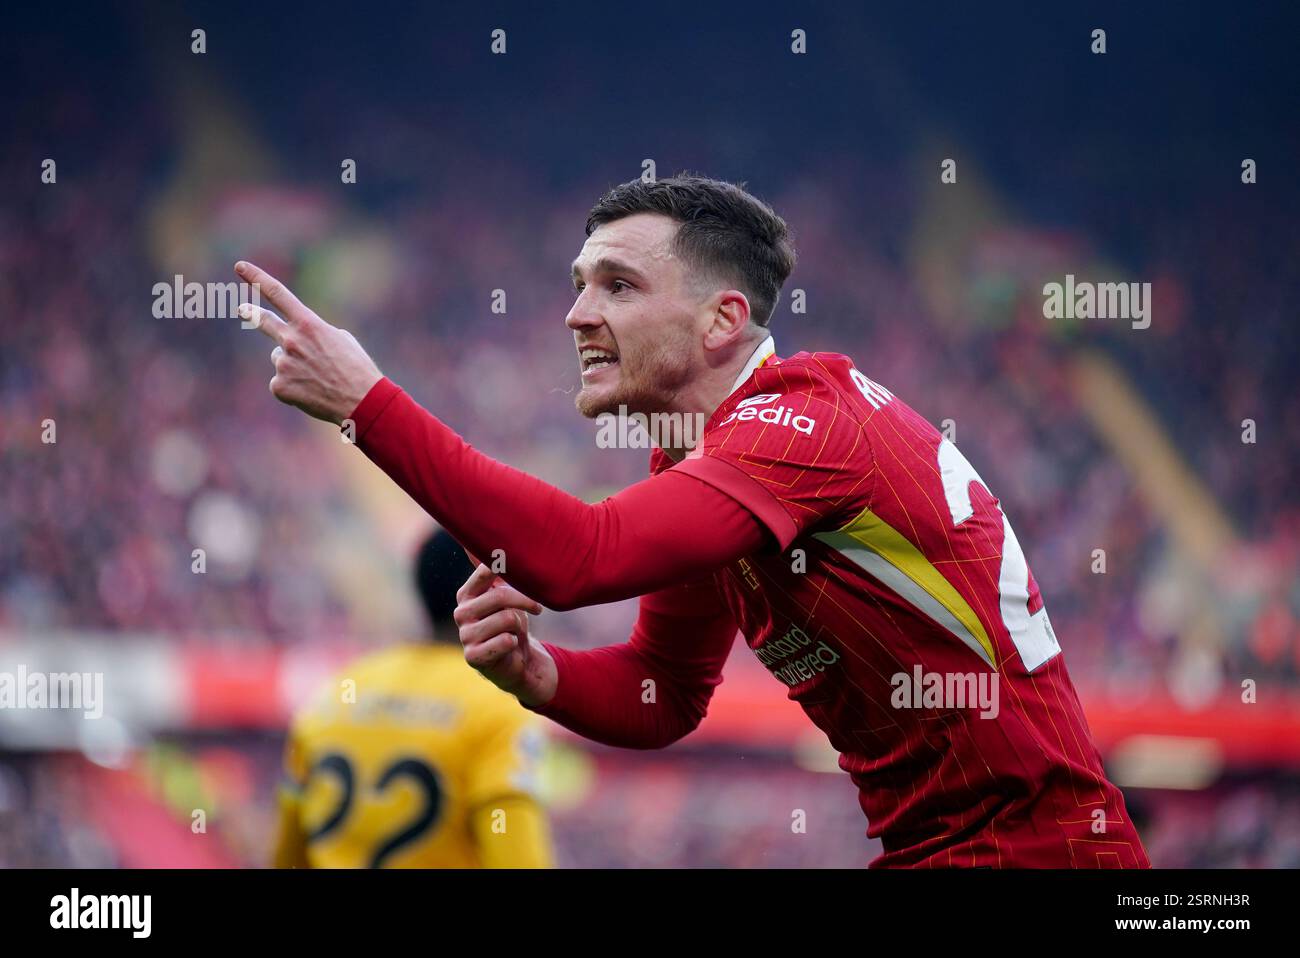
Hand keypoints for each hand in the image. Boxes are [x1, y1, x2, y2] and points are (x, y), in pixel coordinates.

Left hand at [234, 261, 382, 425]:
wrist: (362, 402)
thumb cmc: (357, 369)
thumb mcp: (341, 340)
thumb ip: (315, 334)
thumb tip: (299, 341)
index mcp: (308, 324)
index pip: (276, 293)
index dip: (256, 278)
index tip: (240, 267)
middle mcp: (291, 340)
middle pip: (263, 321)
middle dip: (251, 313)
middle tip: (242, 309)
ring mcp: (283, 364)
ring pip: (280, 359)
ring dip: (294, 365)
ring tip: (318, 378)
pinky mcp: (279, 386)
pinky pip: (280, 382)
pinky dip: (293, 387)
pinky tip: (312, 392)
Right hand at [454, 563, 557, 706]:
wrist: (517, 660)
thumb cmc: (511, 623)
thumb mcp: (506, 593)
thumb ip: (496, 570)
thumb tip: (482, 541)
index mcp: (466, 594)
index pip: (486, 571)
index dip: (507, 570)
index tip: (525, 574)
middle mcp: (461, 613)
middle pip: (501, 596)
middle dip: (525, 601)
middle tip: (537, 608)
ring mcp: (465, 635)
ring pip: (506, 619)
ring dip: (518, 626)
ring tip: (515, 632)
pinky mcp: (473, 656)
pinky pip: (504, 642)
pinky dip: (514, 643)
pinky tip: (510, 647)